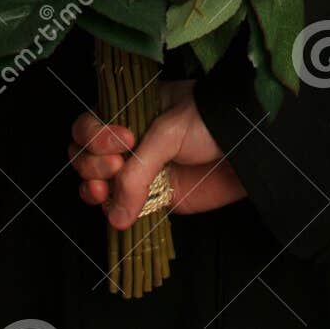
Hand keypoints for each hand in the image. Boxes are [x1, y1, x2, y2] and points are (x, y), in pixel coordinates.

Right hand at [68, 79, 245, 226]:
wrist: (246, 147)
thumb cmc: (207, 122)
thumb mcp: (168, 131)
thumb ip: (138, 170)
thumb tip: (114, 215)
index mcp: (127, 113)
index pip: (88, 125)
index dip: (94, 135)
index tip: (124, 141)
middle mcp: (126, 143)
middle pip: (84, 156)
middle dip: (92, 163)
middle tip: (117, 166)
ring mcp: (138, 172)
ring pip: (96, 183)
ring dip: (92, 188)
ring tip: (104, 191)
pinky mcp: (153, 199)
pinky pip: (121, 209)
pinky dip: (111, 212)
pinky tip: (113, 212)